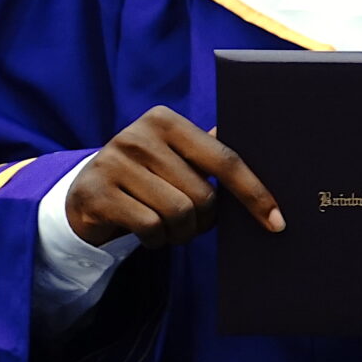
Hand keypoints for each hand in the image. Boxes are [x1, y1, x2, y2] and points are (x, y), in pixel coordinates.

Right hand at [65, 107, 282, 248]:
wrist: (85, 197)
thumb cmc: (145, 179)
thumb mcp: (174, 158)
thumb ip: (210, 153)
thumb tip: (266, 152)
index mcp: (166, 121)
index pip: (224, 159)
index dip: (253, 192)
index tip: (276, 221)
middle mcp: (138, 135)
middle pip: (202, 195)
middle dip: (203, 222)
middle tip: (192, 224)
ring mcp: (114, 162)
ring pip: (178, 214)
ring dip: (180, 233)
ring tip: (168, 228)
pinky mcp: (97, 192)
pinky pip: (150, 227)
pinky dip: (156, 240)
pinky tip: (147, 233)